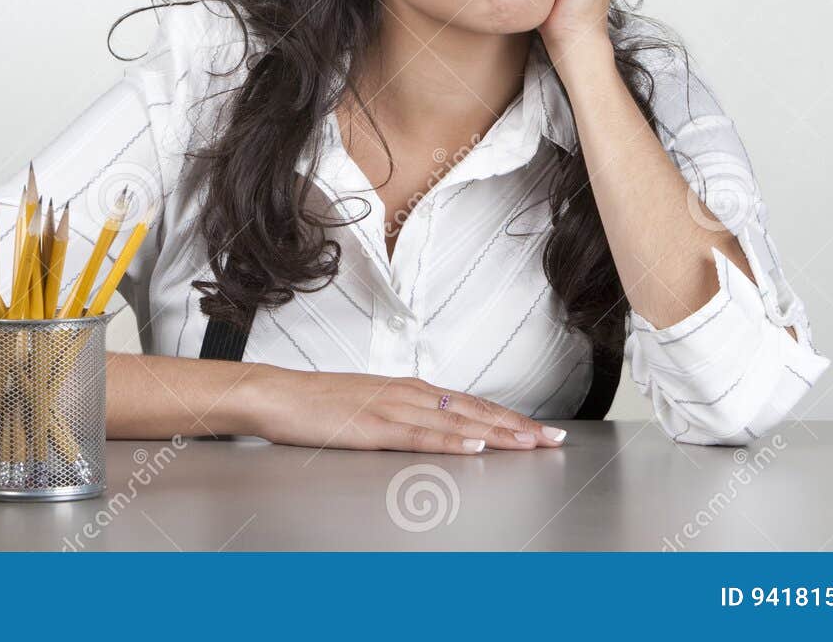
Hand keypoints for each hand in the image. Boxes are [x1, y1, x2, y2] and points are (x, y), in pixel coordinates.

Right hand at [254, 366, 566, 452]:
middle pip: (474, 410)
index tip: (540, 429)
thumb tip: (437, 426)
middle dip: (517, 425)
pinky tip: (474, 443)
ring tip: (529, 443)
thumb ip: (405, 416)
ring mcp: (392, 408)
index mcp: (409, 389)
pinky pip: (420, 435)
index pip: (471, 404)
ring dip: (497, 432)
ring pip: (456, 421)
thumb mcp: (371, 406)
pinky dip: (451, 438)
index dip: (509, 417)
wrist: (279, 395)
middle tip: (553, 438)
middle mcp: (408, 393)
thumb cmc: (320, 404)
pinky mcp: (374, 427)